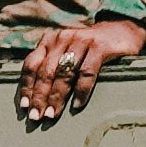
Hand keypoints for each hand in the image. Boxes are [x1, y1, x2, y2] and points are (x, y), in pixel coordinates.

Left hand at [17, 17, 145, 124]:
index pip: (31, 64)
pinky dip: (81, 91)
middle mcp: (63, 37)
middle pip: (46, 71)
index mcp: (50, 40)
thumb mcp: (66, 51)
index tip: (24, 106)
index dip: (26, 86)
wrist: (122, 30)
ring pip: (64, 73)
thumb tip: (34, 97)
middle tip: (36, 116)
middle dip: (39, 96)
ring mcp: (82, 40)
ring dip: (56, 97)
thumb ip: (52, 65)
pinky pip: (87, 73)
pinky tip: (77, 105)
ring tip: (52, 115)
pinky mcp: (100, 46)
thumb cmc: (89, 47)